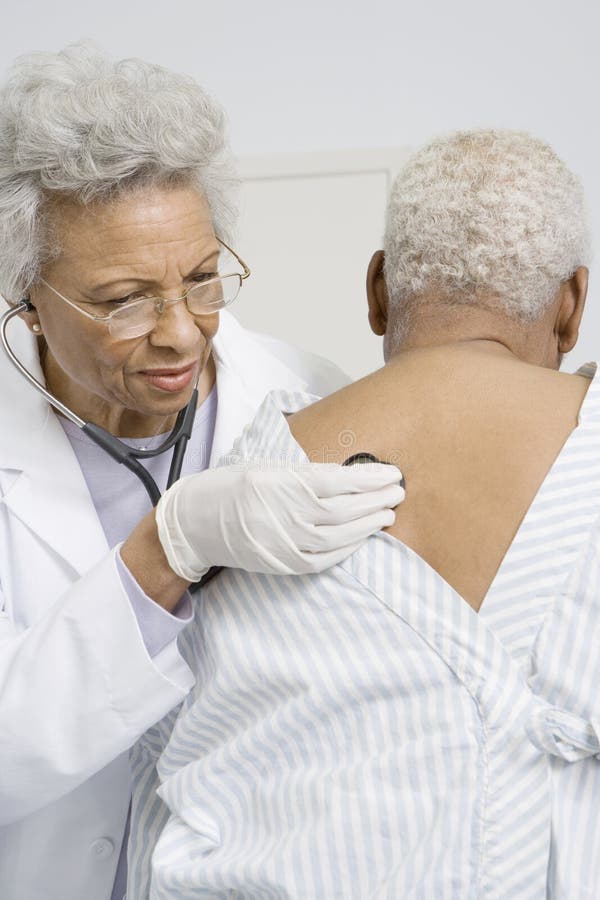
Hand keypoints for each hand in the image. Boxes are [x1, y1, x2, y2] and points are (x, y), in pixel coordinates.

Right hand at [155, 461, 404, 579]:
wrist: (196, 521)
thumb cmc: (233, 487)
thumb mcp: (268, 468)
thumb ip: (307, 475)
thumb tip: (350, 478)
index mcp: (283, 484)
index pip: (339, 481)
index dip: (370, 479)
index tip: (391, 473)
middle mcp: (286, 514)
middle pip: (345, 510)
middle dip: (376, 500)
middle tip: (397, 491)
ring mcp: (285, 543)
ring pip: (339, 536)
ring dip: (368, 525)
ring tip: (388, 513)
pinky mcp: (284, 563)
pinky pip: (324, 559)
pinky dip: (348, 548)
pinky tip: (363, 537)